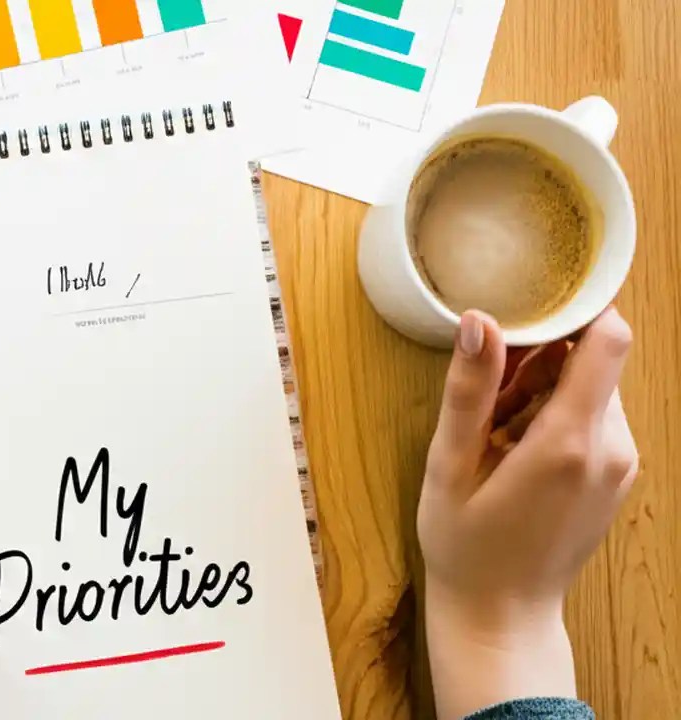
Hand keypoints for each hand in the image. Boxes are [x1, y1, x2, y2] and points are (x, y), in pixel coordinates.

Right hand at [418, 308, 638, 718]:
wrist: (500, 616)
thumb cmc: (465, 545)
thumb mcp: (450, 464)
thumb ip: (470, 389)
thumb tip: (479, 321)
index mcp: (570, 441)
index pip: (609, 338)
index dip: (573, 314)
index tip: (525, 321)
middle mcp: (611, 449)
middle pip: (593, 363)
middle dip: (541, 364)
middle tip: (487, 403)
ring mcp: (621, 467)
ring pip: (593, 391)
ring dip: (546, 394)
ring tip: (495, 437)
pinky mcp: (617, 479)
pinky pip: (595, 423)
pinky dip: (557, 421)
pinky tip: (515, 455)